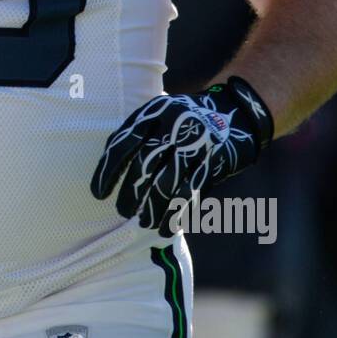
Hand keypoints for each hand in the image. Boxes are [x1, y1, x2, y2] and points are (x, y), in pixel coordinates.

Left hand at [90, 76, 272, 233]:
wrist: (237, 110)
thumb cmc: (186, 118)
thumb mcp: (161, 114)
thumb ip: (138, 135)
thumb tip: (110, 171)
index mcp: (154, 112)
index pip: (123, 143)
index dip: (108, 171)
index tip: (98, 194)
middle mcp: (175, 125)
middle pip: (145, 165)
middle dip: (131, 193)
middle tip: (122, 210)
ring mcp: (197, 143)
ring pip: (168, 183)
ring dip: (153, 208)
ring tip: (143, 222)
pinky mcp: (216, 162)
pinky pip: (191, 193)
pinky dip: (177, 213)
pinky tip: (167, 227)